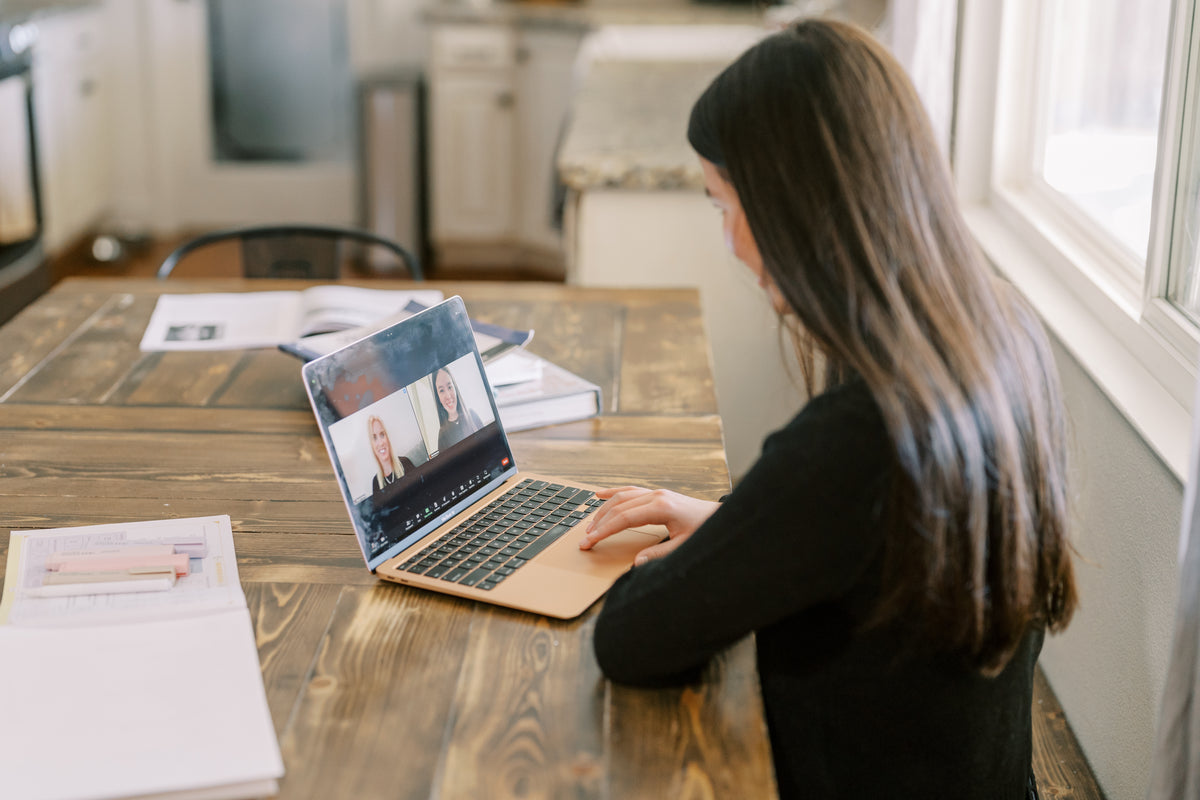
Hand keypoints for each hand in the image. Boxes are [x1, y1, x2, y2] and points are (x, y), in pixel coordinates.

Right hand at [578, 486, 719, 565]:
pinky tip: (600, 494)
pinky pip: (630, 491)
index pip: (623, 519)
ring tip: (590, 525)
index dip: (603, 532)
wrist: (722, 518)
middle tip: (585, 539)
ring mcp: (656, 493)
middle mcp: (656, 496)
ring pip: (622, 497)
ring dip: (603, 510)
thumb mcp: (684, 547)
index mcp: (661, 507)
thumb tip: (636, 563)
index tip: (589, 542)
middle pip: (618, 507)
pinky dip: (613, 493)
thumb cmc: (706, 530)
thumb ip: (660, 555)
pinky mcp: (658, 495)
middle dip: (599, 523)